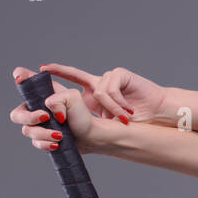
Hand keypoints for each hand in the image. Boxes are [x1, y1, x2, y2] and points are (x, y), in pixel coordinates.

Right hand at [9, 66, 113, 153]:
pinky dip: (46, 143)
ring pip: (27, 130)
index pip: (26, 82)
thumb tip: (46, 110)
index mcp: (44, 94)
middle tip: (44, 117)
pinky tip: (57, 143)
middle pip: (17, 113)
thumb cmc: (84, 116)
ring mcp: (39, 125)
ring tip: (60, 135)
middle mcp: (38, 108)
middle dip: (28, 117)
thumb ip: (57, 98)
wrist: (92, 137)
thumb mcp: (73, 98)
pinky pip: (36, 143)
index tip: (19, 77)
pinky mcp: (43, 138)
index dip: (20, 77)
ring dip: (42, 133)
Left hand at [40, 62, 166, 123]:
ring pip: (99, 93)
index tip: (41, 69)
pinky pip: (111, 89)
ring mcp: (109, 78)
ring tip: (125, 117)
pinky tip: (129, 110)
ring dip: (112, 109)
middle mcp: (99, 84)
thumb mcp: (107, 123)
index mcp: (94, 95)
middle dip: (59, 71)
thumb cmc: (135, 121)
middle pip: (76, 75)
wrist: (156, 114)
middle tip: (44, 69)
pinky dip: (119, 103)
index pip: (72, 84)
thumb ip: (89, 120)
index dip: (58, 76)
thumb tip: (66, 128)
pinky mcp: (120, 74)